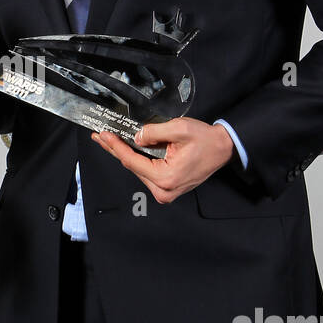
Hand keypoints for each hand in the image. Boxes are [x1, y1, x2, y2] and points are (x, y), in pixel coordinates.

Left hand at [91, 118, 233, 204]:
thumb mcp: (179, 129)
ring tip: (109, 140)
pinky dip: (135, 160)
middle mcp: (163, 190)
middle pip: (131, 167)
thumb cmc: (205, 140)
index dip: (115, 147)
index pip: (132, 161)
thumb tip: (136, 137)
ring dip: (123, 154)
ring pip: (137, 170)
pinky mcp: (167, 189)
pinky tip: (124, 148)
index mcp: (166, 178)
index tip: (103, 135)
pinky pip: (146, 173)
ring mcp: (165, 192)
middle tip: (99, 136)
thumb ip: (154, 133)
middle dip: (115, 150)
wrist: (223, 149)